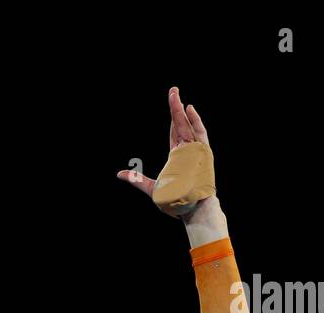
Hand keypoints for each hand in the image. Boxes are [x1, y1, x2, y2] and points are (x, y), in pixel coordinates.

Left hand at [116, 86, 215, 221]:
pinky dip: (195, 121)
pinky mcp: (203, 154)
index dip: (173, 115)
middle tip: (173, 89)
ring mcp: (196, 151)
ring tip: (176, 95)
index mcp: (178, 155)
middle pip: (181, 123)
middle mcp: (188, 150)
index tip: (172, 101)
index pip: (174, 130)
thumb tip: (120, 174)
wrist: (190, 211)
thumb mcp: (152, 187)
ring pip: (189, 125)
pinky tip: (189, 109)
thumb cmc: (175, 202)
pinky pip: (200, 134)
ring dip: (182, 110)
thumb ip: (137, 179)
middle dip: (176, 106)